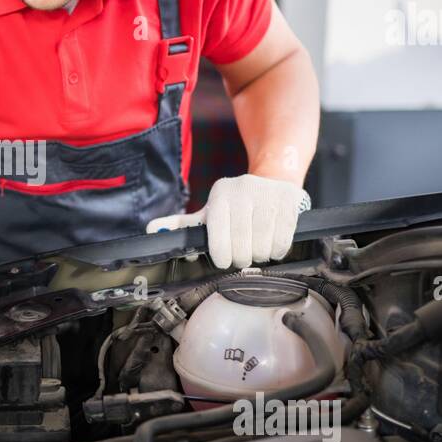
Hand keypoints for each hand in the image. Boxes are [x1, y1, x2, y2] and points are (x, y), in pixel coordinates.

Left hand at [145, 173, 310, 268]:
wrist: (272, 180)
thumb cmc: (236, 203)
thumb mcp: (210, 210)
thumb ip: (182, 223)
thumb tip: (152, 230)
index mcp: (221, 194)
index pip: (218, 233)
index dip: (221, 255)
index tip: (223, 261)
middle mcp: (244, 190)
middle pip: (242, 245)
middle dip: (241, 258)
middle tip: (242, 256)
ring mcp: (268, 196)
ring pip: (263, 245)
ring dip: (259, 256)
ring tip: (256, 250)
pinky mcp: (289, 202)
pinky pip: (282, 240)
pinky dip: (277, 251)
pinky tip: (272, 245)